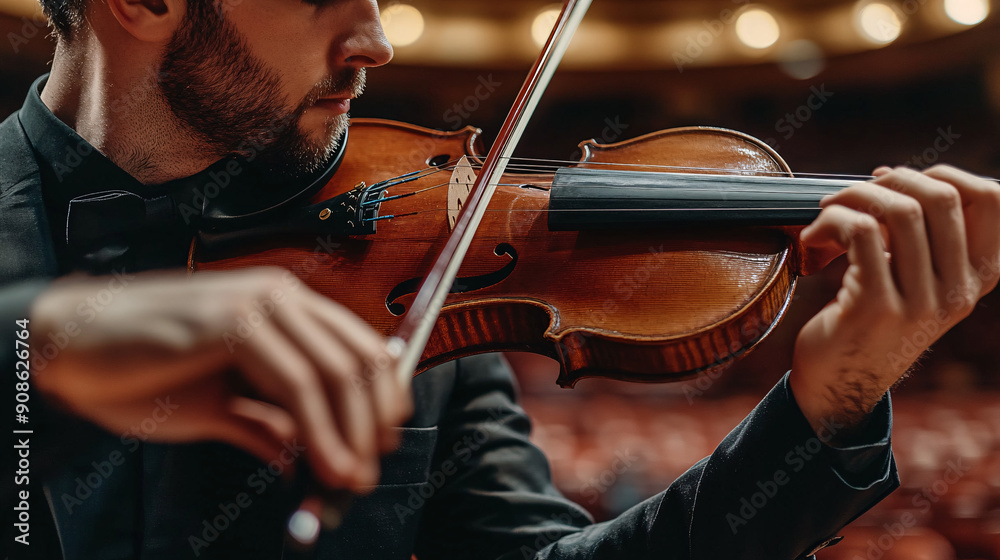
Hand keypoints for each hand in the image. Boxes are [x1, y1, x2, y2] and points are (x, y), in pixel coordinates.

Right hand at [29, 267, 411, 491]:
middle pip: (359, 361)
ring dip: (350, 436)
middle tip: (368, 472)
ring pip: (336, 374)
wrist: (70, 346)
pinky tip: (322, 466)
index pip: (360, 346)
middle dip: (372, 425)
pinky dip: (320, 433)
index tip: (381, 443)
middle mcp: (281, 296)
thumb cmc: (139, 369)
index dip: (383, 398)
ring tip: (348, 480)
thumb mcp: (218, 405)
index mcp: (284, 306)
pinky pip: (299, 385)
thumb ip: (266, 424)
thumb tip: (301, 457)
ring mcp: (260, 303)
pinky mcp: (236, 322)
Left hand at [790, 165, 999, 438]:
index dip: (945, 174)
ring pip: (899, 211)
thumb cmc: (869, 321)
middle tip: (855, 192)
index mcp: (977, 278)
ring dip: (853, 196)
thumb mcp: (912, 279)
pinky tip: (814, 238)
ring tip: (829, 211)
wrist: (838, 384)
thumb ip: (919, 236)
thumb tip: (895, 178)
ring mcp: (921, 302)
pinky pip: (860, 233)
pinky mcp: (876, 307)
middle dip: (891, 180)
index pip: (994, 200)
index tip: (897, 182)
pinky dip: (831, 221)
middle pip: (943, 197)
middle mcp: (958, 292)